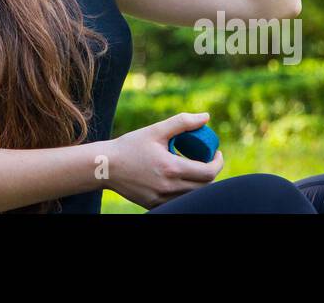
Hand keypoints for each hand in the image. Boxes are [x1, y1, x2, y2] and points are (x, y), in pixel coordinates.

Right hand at [106, 111, 223, 208]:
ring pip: (193, 195)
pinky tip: (178, 178)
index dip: (218, 163)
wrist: (106, 166)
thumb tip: (206, 117)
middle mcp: (169, 187)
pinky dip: (184, 191)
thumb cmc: (130, 146)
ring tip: (192, 167)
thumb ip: (182, 122)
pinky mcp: (155, 205)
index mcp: (171, 168)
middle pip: (205, 186)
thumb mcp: (155, 130)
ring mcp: (162, 199)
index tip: (216, 153)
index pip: (209, 172)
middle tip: (206, 159)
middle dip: (211, 172)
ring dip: (198, 183)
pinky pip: (179, 201)